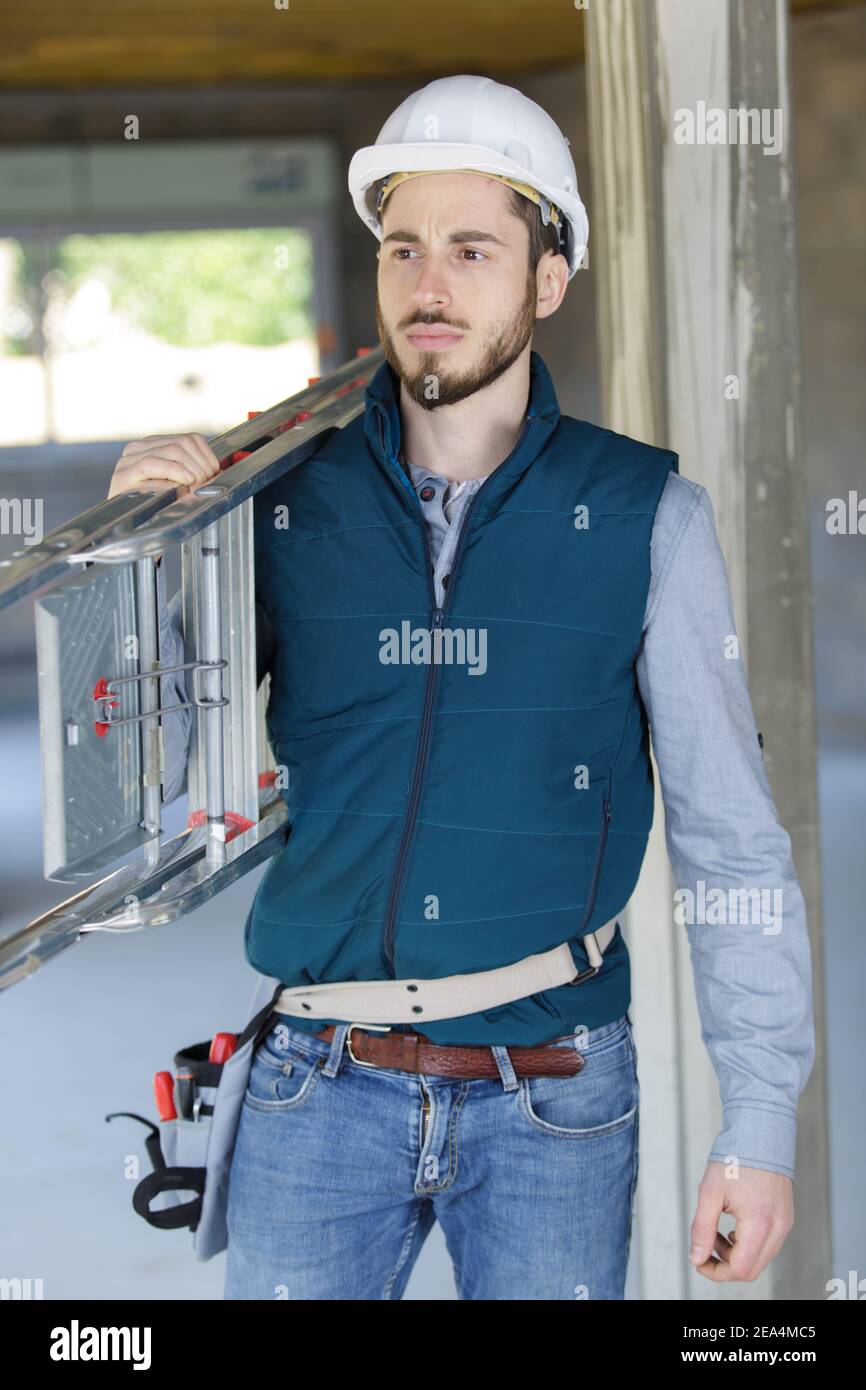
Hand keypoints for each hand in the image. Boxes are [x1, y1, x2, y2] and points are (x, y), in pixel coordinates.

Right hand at [107, 433, 220, 499]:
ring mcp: (128, 459)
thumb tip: (217, 472)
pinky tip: (186, 482)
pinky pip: (151, 464)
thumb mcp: (176, 486)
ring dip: (191, 469)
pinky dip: (174, 471)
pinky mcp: (123, 474)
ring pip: (171, 450)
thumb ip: (191, 473)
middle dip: (202, 464)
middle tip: (209, 483)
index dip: (208, 456)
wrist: (126, 530)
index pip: (190, 439)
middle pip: (183, 443)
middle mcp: (139, 447)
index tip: (216, 474)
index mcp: (153, 445)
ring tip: (198, 486)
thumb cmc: (154, 509)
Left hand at [689, 1161, 793, 1281]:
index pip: (740, 1269)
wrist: (760, 1133)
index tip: (699, 1261)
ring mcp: (785, 1223)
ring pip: (761, 1258)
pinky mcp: (786, 1217)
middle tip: (705, 1248)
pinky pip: (768, 1244)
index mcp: (760, 1223)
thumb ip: (702, 1228)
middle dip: (725, 1265)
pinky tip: (733, 1228)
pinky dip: (748, 1244)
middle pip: (752, 1269)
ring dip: (736, 1255)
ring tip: (716, 1233)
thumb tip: (696, 1258)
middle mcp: (778, 1227)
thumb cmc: (735, 1158)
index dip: (716, 1272)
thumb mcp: (710, 1193)